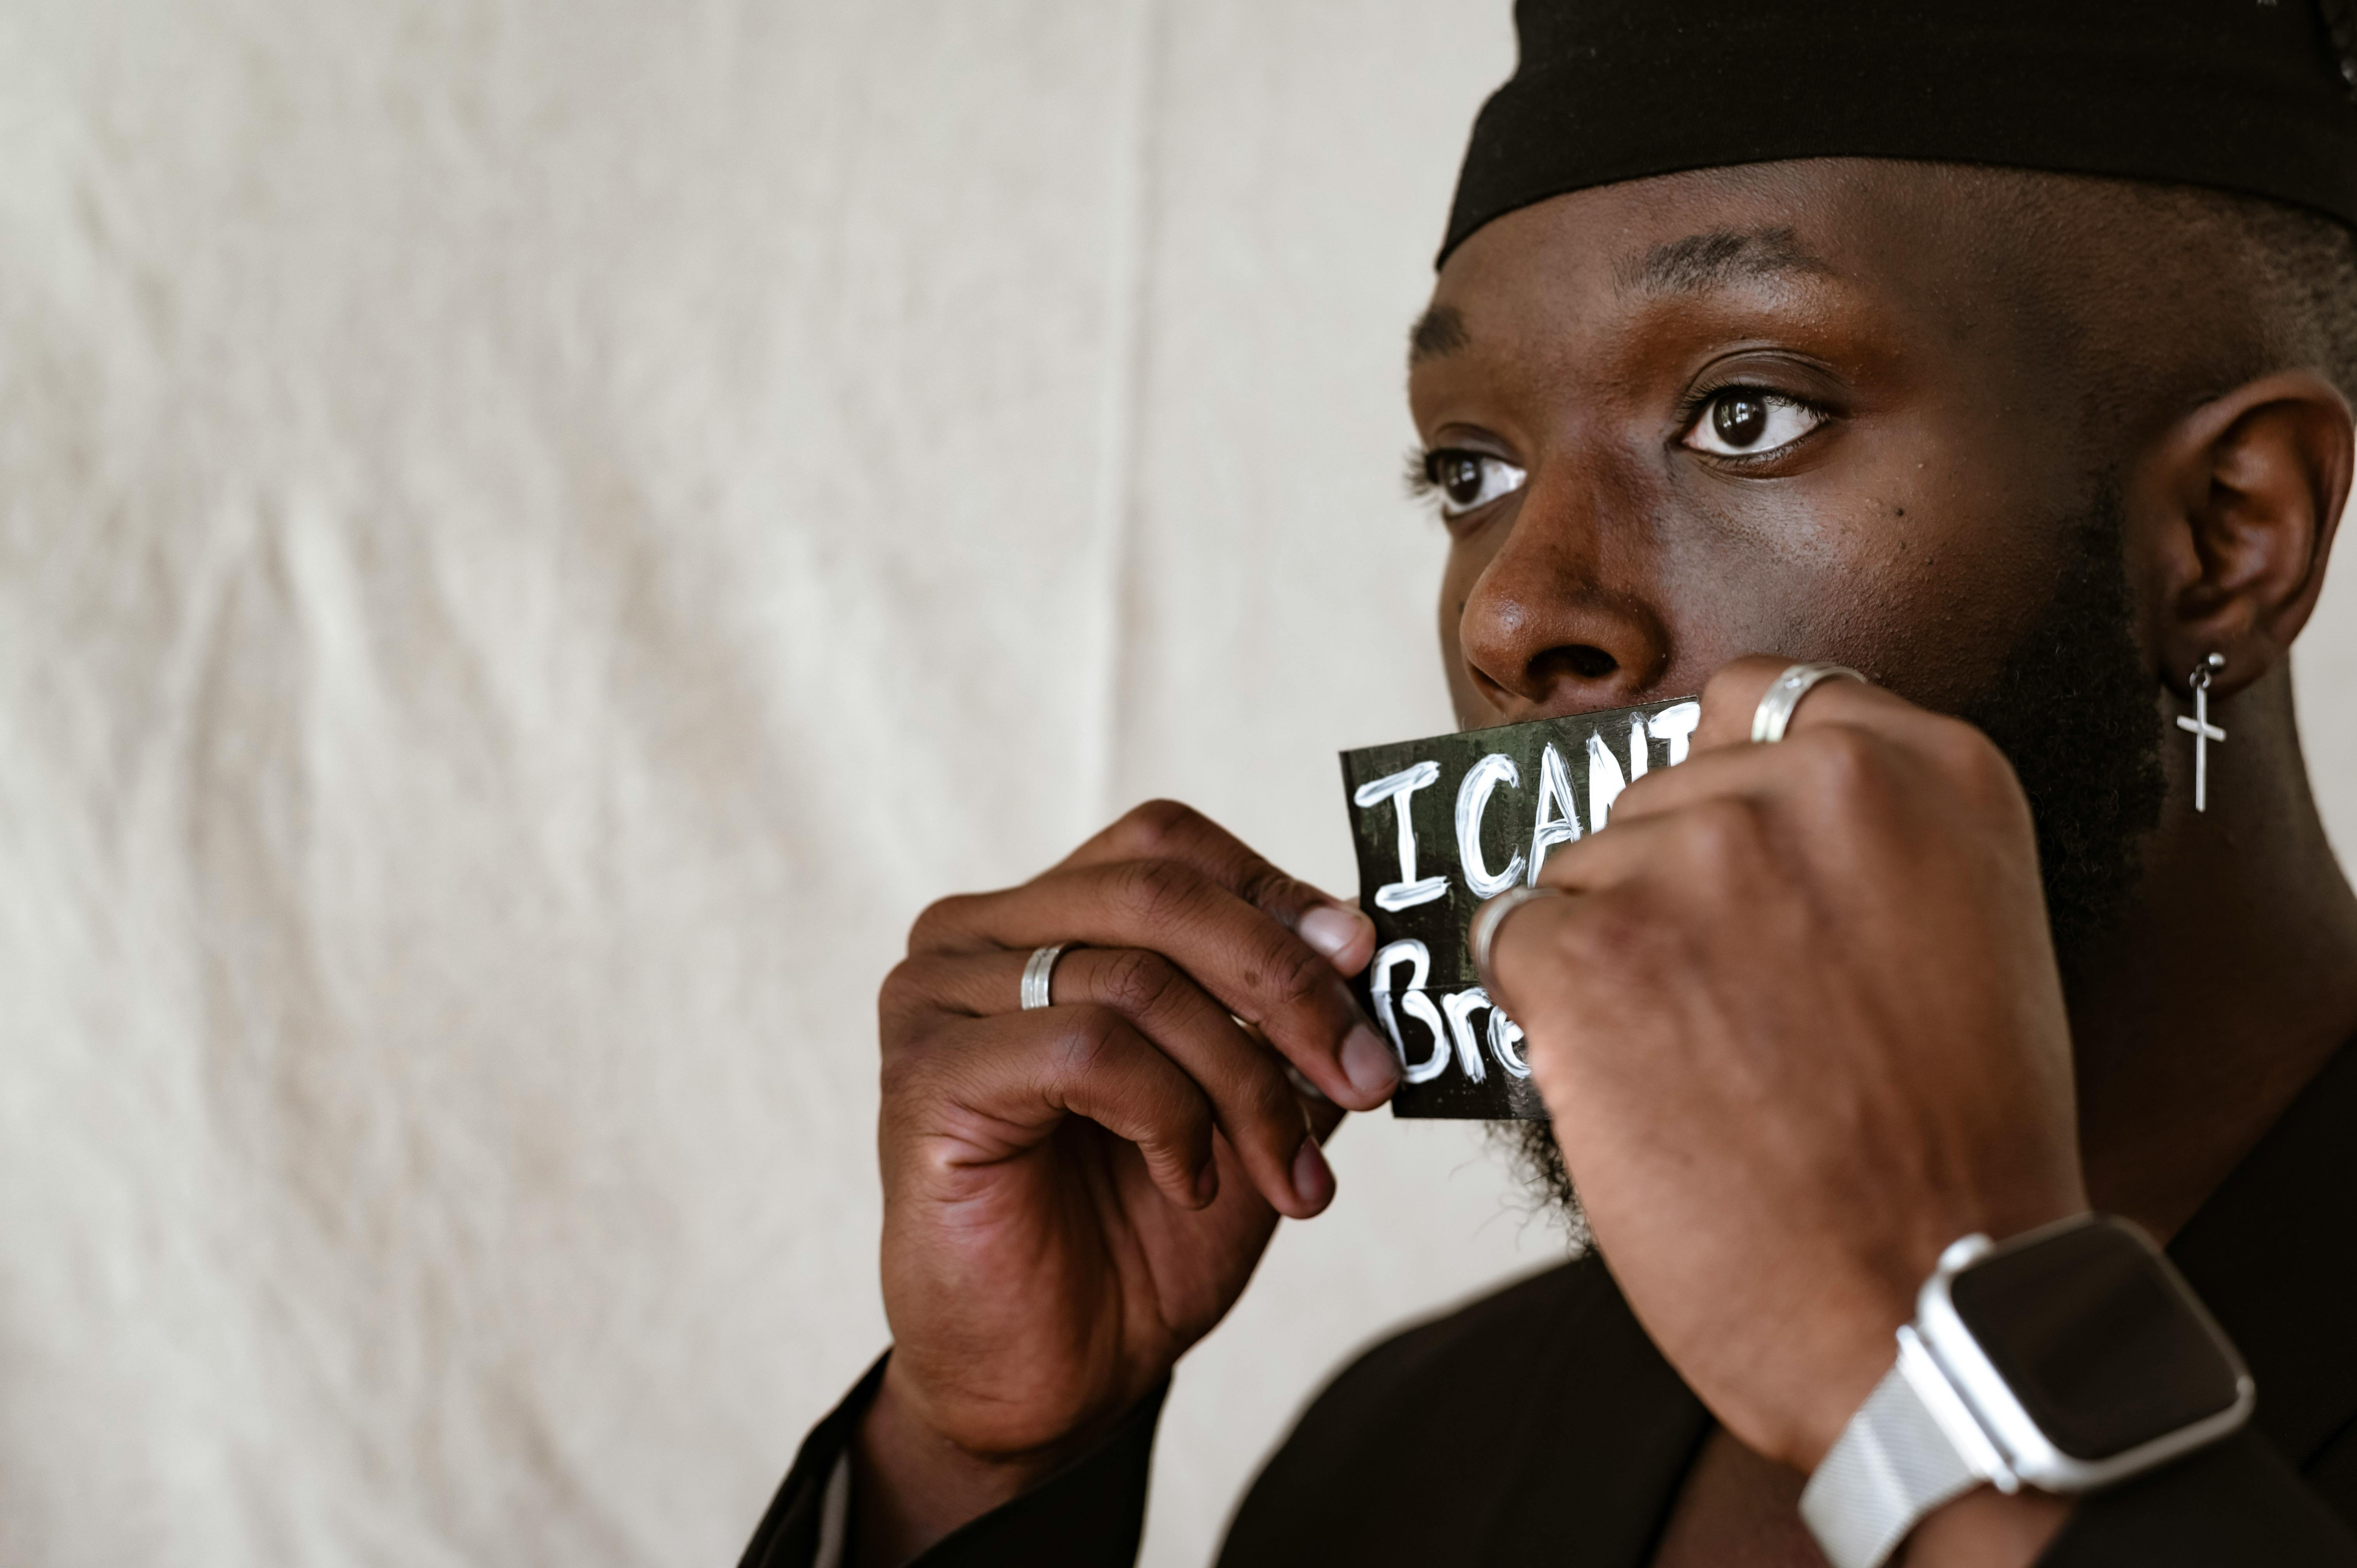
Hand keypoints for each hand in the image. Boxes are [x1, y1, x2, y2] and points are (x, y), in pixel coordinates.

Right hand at [853, 801, 1395, 1561]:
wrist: (1055, 1380)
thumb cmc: (1138, 1233)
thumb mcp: (1242, 1097)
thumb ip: (1282, 1010)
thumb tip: (1366, 930)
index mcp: (1037, 916)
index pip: (1165, 844)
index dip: (1274, 892)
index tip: (1364, 961)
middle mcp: (971, 936)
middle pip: (1158, 891)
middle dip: (1287, 985)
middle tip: (1365, 1077)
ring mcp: (938, 1000)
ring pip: (1137, 980)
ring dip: (1246, 1084)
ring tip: (1289, 1175)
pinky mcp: (928, 1076)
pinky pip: (1089, 1049)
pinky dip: (1172, 1117)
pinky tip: (1192, 1181)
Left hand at [1482, 657, 2088, 1475]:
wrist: (1930, 1306)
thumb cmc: (1949, 1152)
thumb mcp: (1962, 939)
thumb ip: (1855, 848)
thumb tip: (1718, 814)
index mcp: (1928, 768)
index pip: (1759, 700)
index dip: (1719, 783)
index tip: (1732, 862)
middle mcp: (1813, 784)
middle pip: (1654, 795)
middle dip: (1660, 890)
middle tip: (1728, 1017)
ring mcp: (1695, 861)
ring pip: (1579, 872)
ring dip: (1606, 958)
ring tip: (1698, 1071)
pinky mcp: (1591, 949)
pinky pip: (1513, 941)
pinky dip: (1546, 1014)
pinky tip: (1631, 1089)